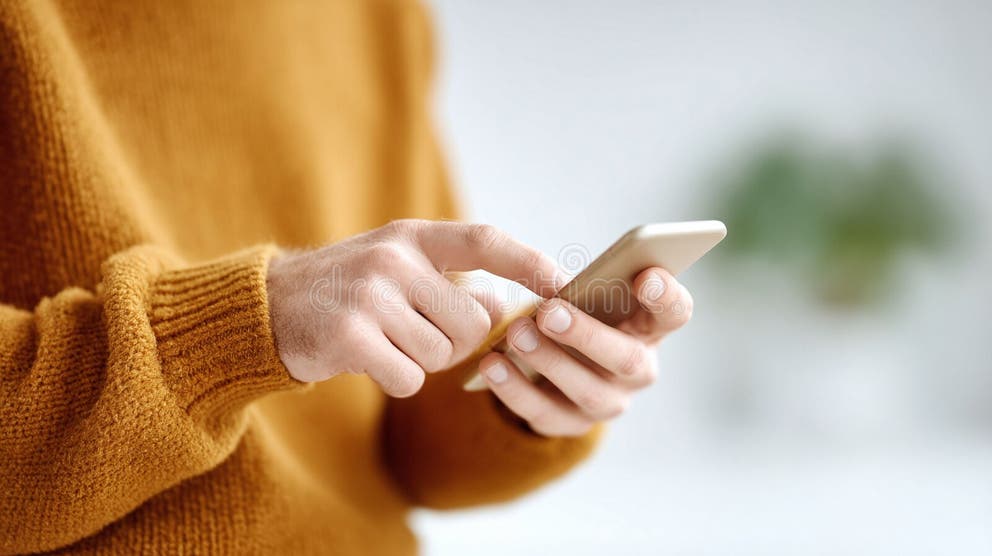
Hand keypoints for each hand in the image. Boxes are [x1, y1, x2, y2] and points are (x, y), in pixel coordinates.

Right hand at [266, 219, 559, 395]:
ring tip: (386, 341)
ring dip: (422, 361)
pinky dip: (397, 379)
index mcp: (411, 236)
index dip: (529, 262)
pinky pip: (409, 378)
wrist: (268, 308)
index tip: (565, 284)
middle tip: (419, 334)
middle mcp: (394, 259)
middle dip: (459, 342)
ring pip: (443, 354)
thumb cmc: (346, 291)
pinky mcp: (351, 337)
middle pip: (474, 321)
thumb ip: (447, 279)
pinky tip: (369, 360)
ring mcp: (370, 296)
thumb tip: (503, 307)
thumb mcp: (395, 267)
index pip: (484, 242)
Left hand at [477, 268, 692, 436]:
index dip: (666, 296)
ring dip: (549, 361)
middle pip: (627, 359)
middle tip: (549, 311)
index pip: (674, 313)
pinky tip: (492, 365)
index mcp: (649, 326)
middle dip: (587, 335)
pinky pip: (544, 413)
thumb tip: (557, 277)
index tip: (645, 274)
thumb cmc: (573, 310)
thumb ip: (587, 284)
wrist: (545, 359)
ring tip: (515, 334)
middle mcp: (638, 370)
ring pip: (587, 391)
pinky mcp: (570, 424)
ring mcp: (608, 402)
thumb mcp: (584, 292)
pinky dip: (515, 388)